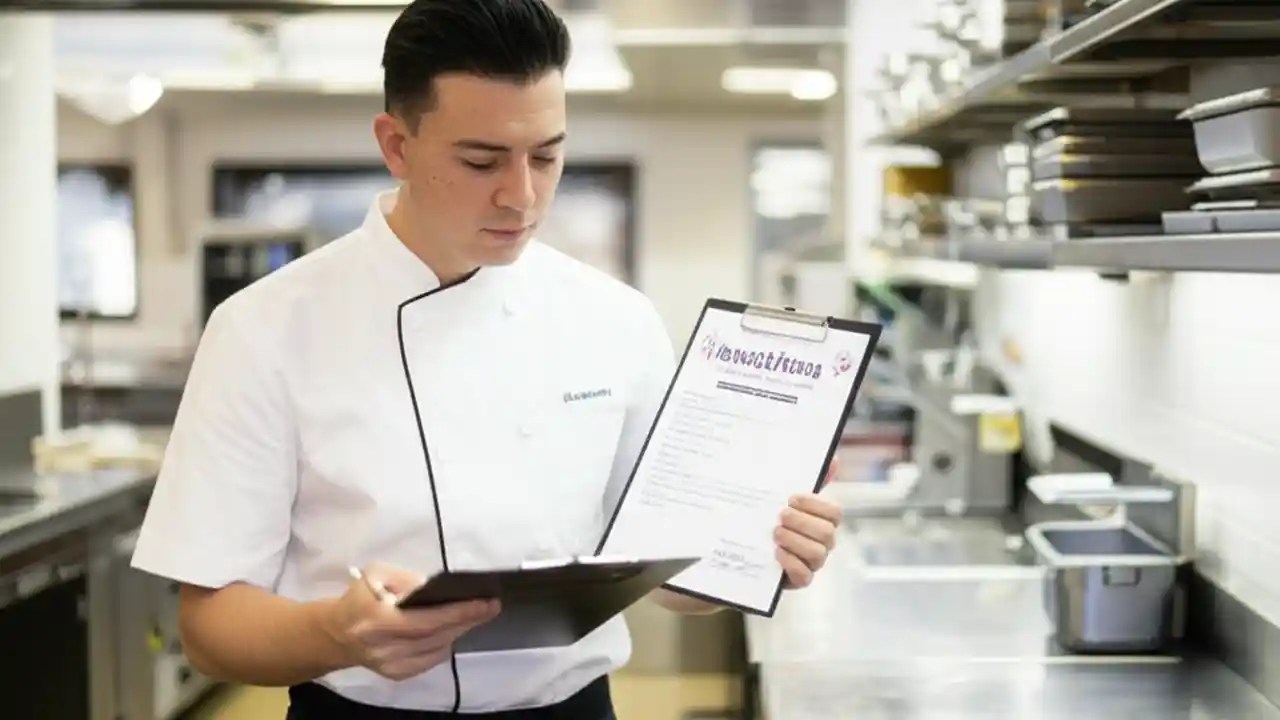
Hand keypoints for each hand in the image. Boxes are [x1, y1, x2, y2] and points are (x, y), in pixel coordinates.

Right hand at [321, 563, 499, 680]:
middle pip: (437, 636)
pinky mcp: (397, 675)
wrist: (336, 634)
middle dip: (468, 620)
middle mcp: (385, 648)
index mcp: (377, 621)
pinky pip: (432, 658)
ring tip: (476, 614)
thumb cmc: (359, 598)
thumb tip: (438, 587)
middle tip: (491, 606)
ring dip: (459, 630)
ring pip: (439, 648)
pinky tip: (451, 629)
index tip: (485, 602)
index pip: (427, 620)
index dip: (459, 612)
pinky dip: (445, 642)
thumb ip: (406, 579)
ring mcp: (391, 665)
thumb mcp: (376, 575)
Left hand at [775, 460, 841, 589]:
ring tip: (775, 534)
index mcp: (824, 521)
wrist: (751, 549)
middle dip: (802, 522)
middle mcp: (823, 542)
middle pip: (827, 533)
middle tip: (781, 516)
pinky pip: (805, 575)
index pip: (835, 512)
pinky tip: (776, 552)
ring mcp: (813, 562)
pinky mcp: (800, 579)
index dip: (815, 504)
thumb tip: (834, 460)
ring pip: (817, 554)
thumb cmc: (777, 520)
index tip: (791, 498)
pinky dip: (791, 563)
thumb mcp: (789, 500)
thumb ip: (812, 482)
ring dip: (795, 541)